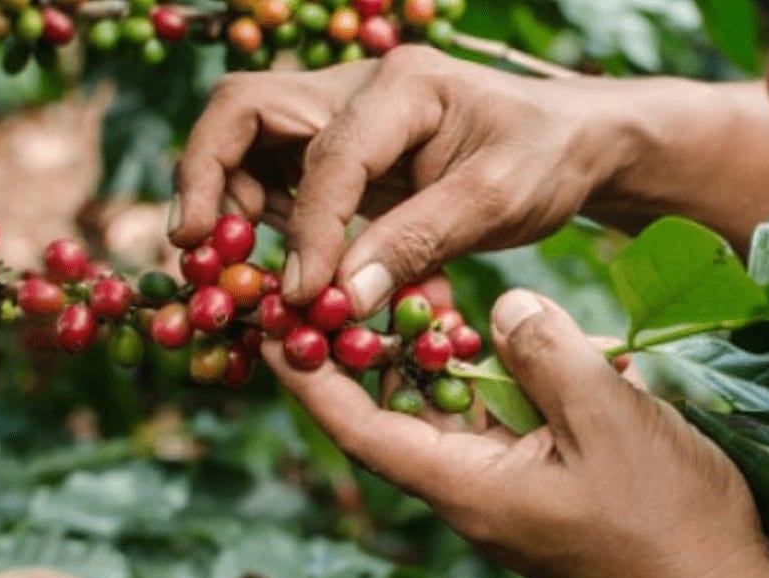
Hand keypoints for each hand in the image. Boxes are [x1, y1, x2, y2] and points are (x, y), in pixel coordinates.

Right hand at [170, 46, 635, 315]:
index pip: (328, 154)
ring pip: (249, 143)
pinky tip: (283, 267)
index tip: (303, 296)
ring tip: (234, 269)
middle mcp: (357, 89)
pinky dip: (266, 221)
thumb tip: (339, 300)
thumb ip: (417, 244)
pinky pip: (279, 179)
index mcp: (402, 86)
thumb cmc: (546, 159)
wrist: (572, 142)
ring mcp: (343, 117)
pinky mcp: (344, 153)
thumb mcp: (497, 201)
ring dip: (230, 203)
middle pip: (244, 111)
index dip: (308, 229)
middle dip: (208, 177)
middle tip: (196, 250)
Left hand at [261, 288, 768, 577]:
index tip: (274, 325)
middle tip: (355, 284)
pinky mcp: (547, 488)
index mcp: (465, 486)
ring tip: (432, 297)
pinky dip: (505, 380)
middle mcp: (473, 491)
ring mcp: (511, 492)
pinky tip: (527, 341)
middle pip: (400, 414)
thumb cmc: (666, 520)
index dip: (312, 378)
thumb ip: (544, 352)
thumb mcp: (604, 418)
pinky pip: (506, 424)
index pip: (360, 427)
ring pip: (457, 414)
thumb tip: (501, 307)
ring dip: (447, 360)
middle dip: (376, 351)